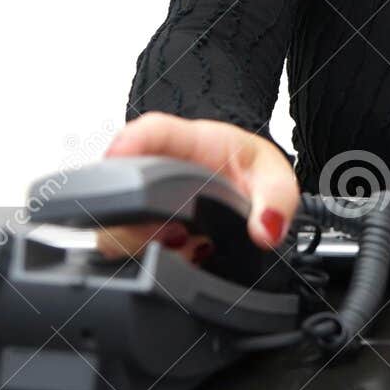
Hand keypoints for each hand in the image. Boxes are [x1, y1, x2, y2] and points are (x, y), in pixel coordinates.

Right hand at [94, 111, 299, 256]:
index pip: (154, 131)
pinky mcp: (135, 227)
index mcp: (192, 141)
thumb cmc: (250, 171)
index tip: (120, 155)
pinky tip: (177, 256)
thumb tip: (267, 229)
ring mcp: (141, 197)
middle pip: (120, 183)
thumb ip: (277, 201)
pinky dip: (143, 259)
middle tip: (175, 232)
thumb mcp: (276, 179)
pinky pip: (120, 247)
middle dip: (137, 213)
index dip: (132, 141)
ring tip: (183, 245)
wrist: (242, 185)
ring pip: (112, 220)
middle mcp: (156, 166)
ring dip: (141, 241)